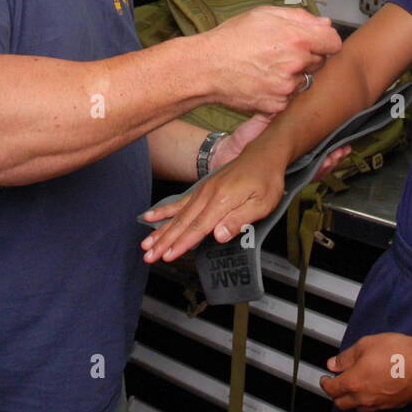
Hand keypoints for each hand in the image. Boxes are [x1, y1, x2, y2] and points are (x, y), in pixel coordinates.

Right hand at [142, 141, 286, 262]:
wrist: (263, 154)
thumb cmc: (266, 179)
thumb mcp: (262, 203)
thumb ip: (239, 220)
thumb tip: (218, 236)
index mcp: (222, 200)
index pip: (198, 227)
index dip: (182, 244)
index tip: (167, 256)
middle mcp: (208, 195)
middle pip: (182, 223)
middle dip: (164, 241)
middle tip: (148, 257)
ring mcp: (203, 191)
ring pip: (178, 214)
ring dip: (160, 230)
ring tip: (145, 244)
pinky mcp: (202, 188)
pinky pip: (180, 202)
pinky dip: (164, 210)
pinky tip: (150, 216)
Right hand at [199, 7, 341, 114]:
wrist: (206, 68)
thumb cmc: (230, 39)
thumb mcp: (263, 15)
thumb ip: (299, 17)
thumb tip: (324, 23)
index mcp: (296, 38)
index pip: (333, 42)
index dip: (324, 40)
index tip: (316, 41)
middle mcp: (295, 64)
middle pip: (320, 62)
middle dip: (306, 57)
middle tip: (281, 53)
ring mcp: (287, 87)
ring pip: (304, 81)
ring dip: (293, 76)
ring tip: (268, 67)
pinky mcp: (277, 105)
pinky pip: (289, 98)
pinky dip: (280, 92)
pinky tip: (262, 81)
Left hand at [207, 113, 349, 176]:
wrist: (226, 155)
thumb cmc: (243, 139)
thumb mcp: (263, 120)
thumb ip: (278, 113)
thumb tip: (294, 96)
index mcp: (290, 142)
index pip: (316, 141)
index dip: (330, 139)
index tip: (342, 133)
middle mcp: (293, 155)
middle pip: (320, 155)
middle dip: (335, 152)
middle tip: (344, 147)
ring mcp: (289, 167)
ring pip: (316, 167)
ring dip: (330, 162)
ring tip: (338, 155)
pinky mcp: (283, 178)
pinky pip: (304, 177)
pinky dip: (317, 173)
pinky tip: (324, 165)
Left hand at [320, 331, 411, 411]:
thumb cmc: (398, 351)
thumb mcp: (366, 344)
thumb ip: (346, 356)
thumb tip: (333, 364)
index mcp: (354, 382)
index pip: (331, 389)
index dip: (325, 383)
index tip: (325, 378)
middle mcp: (365, 397)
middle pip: (342, 403)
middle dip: (336, 394)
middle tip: (337, 383)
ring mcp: (380, 404)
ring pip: (358, 408)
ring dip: (352, 399)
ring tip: (355, 386)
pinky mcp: (393, 405)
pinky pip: (375, 407)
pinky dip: (369, 401)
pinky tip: (373, 389)